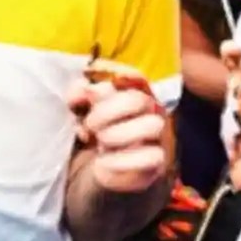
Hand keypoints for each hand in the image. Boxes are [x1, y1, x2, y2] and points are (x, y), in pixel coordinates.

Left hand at [69, 73, 167, 192]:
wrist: (101, 164)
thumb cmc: (94, 129)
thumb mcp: (81, 107)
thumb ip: (80, 93)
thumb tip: (84, 89)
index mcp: (135, 89)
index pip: (132, 76)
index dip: (105, 84)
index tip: (83, 96)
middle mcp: (152, 108)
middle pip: (137, 99)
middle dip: (106, 112)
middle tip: (90, 125)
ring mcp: (159, 134)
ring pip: (151, 125)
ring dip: (116, 134)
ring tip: (100, 142)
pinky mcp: (158, 160)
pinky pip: (151, 156)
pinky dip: (120, 160)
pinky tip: (104, 161)